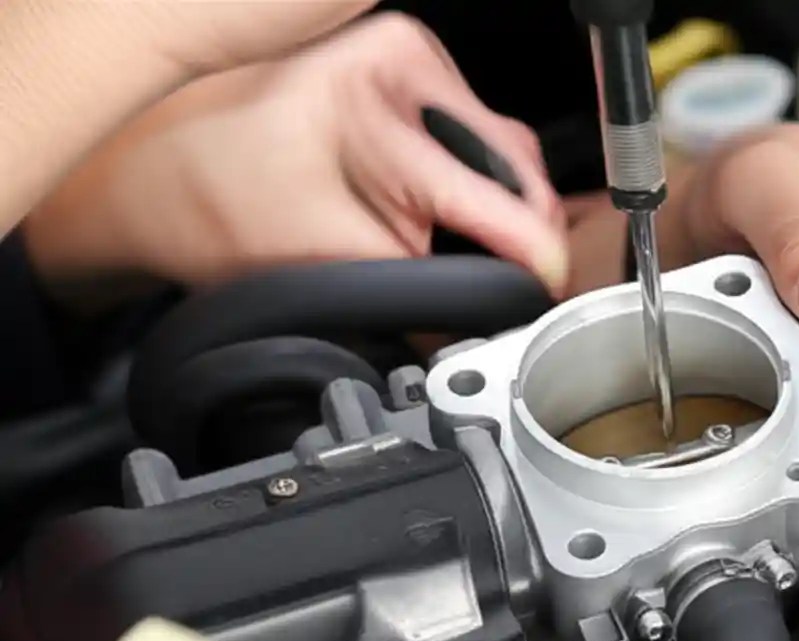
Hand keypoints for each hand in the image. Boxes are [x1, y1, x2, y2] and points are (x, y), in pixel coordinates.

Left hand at [24, 13, 566, 293]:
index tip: (544, 292)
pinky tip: (443, 214)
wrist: (149, 166)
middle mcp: (403, 59)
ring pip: (500, 148)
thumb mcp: (319, 261)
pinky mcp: (402, 75)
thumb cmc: (203, 199)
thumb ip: (417, 290)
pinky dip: (468, 184)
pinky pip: (470, 136)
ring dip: (495, 207)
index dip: (528, 252)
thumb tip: (486, 318)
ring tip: (467, 252)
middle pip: (511, 161)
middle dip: (518, 230)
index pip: (493, 185)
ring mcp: (405, 62)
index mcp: (383, 89)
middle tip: (510, 286)